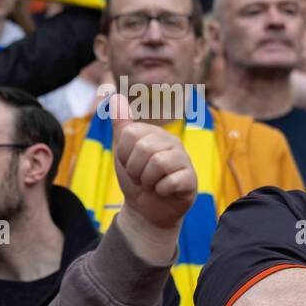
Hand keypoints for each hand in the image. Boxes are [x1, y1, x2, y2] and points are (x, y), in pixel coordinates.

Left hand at [110, 93, 197, 261]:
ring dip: (147, 180)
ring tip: (151, 183)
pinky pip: (170, 182)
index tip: (130, 163)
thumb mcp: (123, 150)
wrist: (145, 210)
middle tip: (140, 176)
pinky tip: (163, 191)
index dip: (124, 154)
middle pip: (143, 147)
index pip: (130, 133)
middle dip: (134, 169)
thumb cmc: (136, 178)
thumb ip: (121, 124)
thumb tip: (114, 95)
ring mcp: (184, 161)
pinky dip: (160, 190)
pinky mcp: (191, 180)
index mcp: (155, 133)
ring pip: (157, 163)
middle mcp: (173, 143)